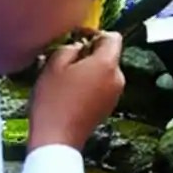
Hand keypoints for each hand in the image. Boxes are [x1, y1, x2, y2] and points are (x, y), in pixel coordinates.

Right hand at [28, 31, 124, 149]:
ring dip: (89, 69)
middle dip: (90, 53)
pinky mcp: (108, 107)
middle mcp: (118, 78)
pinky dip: (90, 83)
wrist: (57, 139)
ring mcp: (115, 95)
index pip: (113, 37)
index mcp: (107, 64)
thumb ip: (70, 47)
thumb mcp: (54, 65)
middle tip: (65, 58)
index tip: (77, 36)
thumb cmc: (53, 101)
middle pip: (109, 55)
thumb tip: (79, 46)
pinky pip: (102, 86)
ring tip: (65, 76)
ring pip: (105, 71)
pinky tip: (70, 91)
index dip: (95, 33)